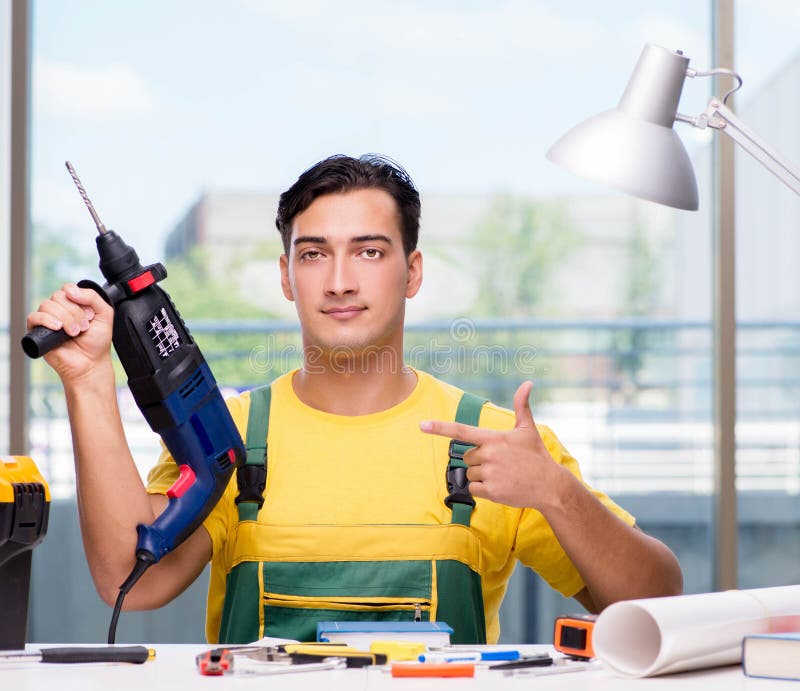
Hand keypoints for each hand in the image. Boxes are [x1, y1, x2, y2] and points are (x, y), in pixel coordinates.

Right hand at [26, 283, 113, 382]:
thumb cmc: (96, 341)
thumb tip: (70, 290)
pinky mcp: (38, 331)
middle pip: (58, 296)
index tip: (89, 314)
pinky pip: (33, 317)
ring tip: (74, 332)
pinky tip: (58, 328)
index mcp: (73, 303)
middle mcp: (59, 309)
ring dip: (65, 318)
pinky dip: (46, 320)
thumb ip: (93, 297)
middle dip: (74, 312)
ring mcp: (48, 320)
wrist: (90, 363)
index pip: (68, 288)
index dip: (77, 297)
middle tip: (84, 327)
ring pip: (47, 305)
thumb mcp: (104, 314)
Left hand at [419, 381, 568, 509]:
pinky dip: (483, 490)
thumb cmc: (537, 456)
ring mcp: (489, 473)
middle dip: (479, 460)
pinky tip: (501, 486)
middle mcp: (489, 454)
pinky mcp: (491, 491)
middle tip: (500, 463)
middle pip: (467, 457)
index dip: (440, 427)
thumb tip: (528, 383)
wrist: (550, 485)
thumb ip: (522, 405)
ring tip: (503, 475)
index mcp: (493, 438)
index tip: (422, 425)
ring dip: (482, 476)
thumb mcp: (528, 429)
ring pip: (470, 474)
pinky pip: (474, 489)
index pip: (462, 430)